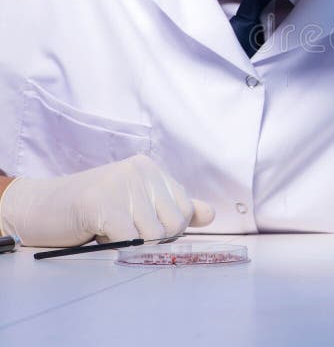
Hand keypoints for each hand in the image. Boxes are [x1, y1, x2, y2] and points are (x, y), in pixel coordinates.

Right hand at [0, 155, 214, 246]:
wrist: (40, 207)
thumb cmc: (92, 209)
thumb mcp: (138, 203)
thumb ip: (173, 207)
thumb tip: (211, 215)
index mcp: (152, 169)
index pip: (185, 209)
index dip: (168, 229)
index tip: (141, 226)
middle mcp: (141, 171)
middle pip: (174, 225)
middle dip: (152, 239)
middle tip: (124, 231)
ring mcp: (121, 184)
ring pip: (153, 236)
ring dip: (131, 244)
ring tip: (109, 228)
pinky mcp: (101, 203)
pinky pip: (128, 240)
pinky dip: (116, 246)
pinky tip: (99, 233)